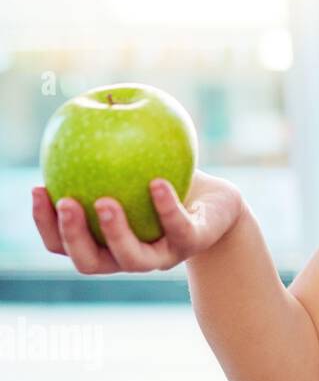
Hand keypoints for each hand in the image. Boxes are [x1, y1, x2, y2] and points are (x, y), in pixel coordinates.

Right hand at [32, 168, 244, 273]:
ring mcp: (162, 256)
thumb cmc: (165, 182)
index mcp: (105, 244)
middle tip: (67, 202)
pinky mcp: (193, 243)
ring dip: (114, 232)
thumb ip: (103, 158)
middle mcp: (129, 257)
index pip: (63, 245)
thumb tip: (73, 117)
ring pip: (132, 259)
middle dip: (74, 236)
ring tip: (105, 201)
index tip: (39, 189)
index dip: (46, 224)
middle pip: (90, 262)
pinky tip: (157, 183)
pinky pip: (178, 228)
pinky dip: (166, 207)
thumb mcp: (131, 170)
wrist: (217, 204)